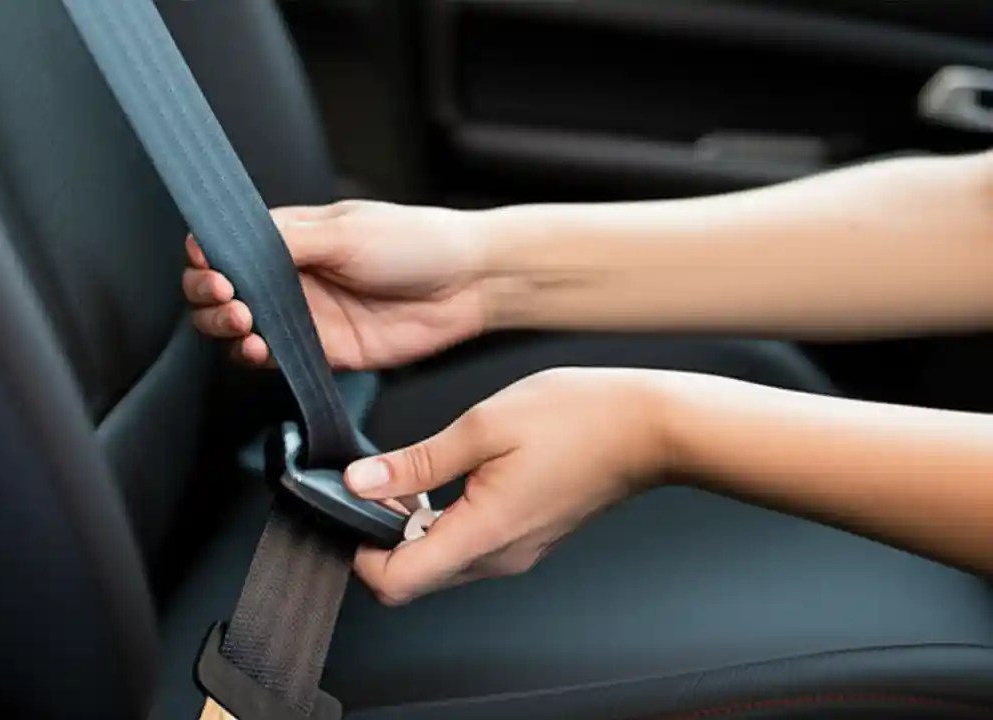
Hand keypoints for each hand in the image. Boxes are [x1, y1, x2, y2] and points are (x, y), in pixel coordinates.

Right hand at [183, 200, 489, 370]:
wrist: (469, 284)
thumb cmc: (416, 241)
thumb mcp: (347, 230)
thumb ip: (287, 239)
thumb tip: (229, 239)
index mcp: (289, 237)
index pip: (226, 246)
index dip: (208, 258)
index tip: (210, 264)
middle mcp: (289, 277)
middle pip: (221, 292)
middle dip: (210, 296)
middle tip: (227, 297)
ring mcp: (304, 316)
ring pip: (241, 330)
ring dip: (228, 329)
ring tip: (243, 322)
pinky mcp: (323, 352)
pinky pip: (277, 361)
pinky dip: (258, 357)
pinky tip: (260, 349)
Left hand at [343, 368, 666, 604]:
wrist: (648, 427)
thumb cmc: (580, 418)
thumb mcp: (484, 426)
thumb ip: (416, 461)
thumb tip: (360, 481)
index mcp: (482, 534)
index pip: (395, 584)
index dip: (360, 554)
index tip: (354, 510)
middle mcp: (498, 557)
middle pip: (413, 578)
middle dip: (382, 538)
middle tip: (384, 484)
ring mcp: (515, 552)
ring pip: (440, 561)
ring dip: (415, 527)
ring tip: (420, 474)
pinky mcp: (526, 538)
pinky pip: (469, 545)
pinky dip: (445, 520)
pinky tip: (455, 476)